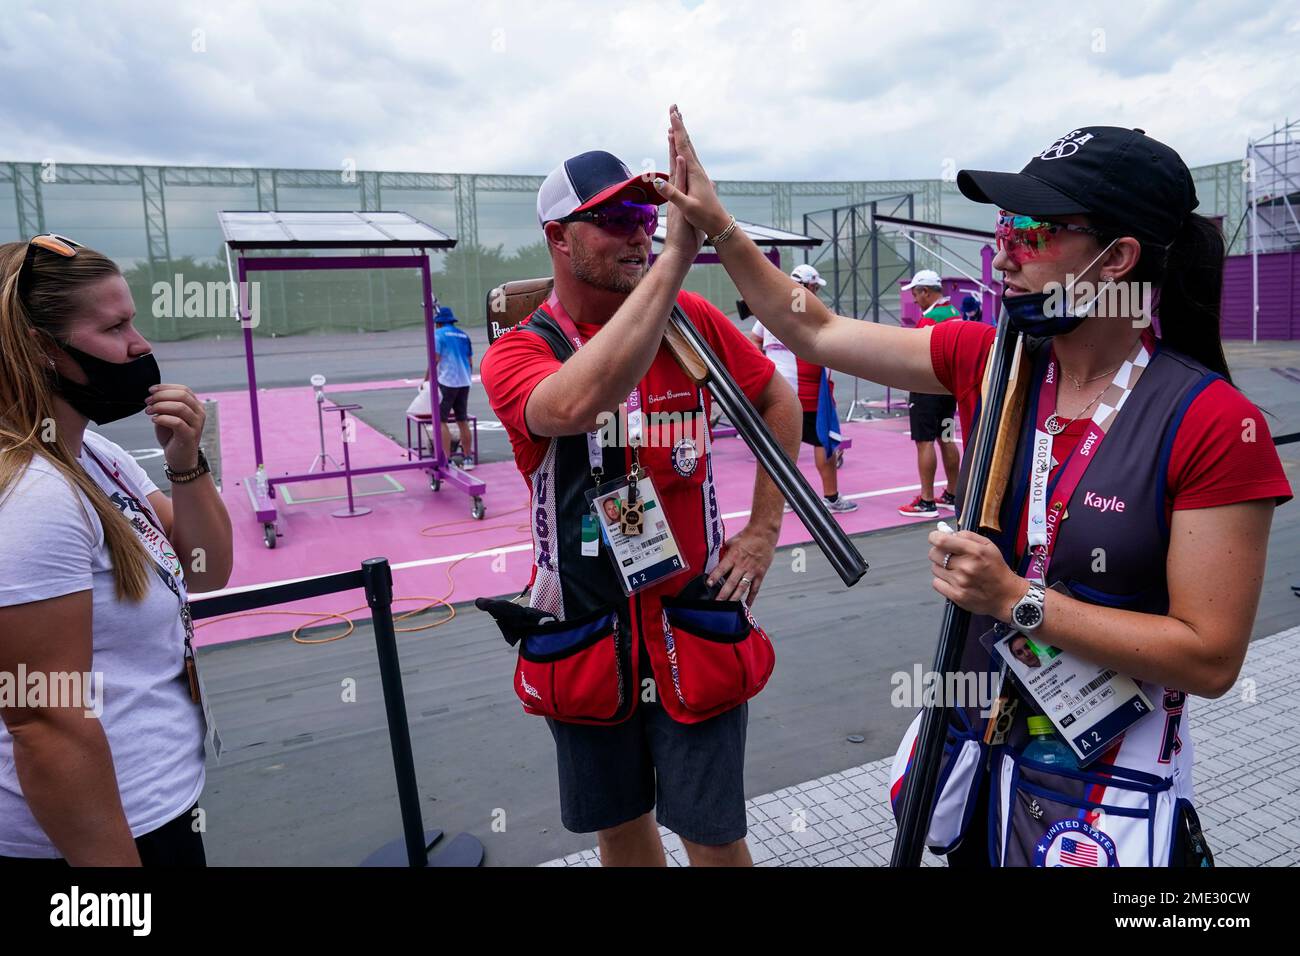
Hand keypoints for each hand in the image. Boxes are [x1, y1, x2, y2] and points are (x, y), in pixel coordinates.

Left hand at [145, 383, 204, 471]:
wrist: (180, 459)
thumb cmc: (173, 437)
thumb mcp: (168, 417)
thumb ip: (165, 406)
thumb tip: (154, 396)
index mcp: (196, 406)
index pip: (183, 389)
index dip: (165, 387)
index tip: (151, 391)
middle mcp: (199, 413)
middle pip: (182, 395)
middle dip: (161, 396)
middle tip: (148, 401)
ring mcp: (197, 424)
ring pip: (180, 407)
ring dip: (160, 406)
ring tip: (149, 411)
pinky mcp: (190, 435)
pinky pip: (177, 422)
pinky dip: (163, 418)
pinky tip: (154, 420)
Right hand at [653, 104, 730, 238]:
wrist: (719, 224)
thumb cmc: (703, 217)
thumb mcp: (686, 207)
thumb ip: (672, 193)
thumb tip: (657, 181)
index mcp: (694, 173)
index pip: (683, 147)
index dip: (677, 130)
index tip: (672, 114)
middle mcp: (697, 170)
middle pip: (687, 143)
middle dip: (679, 125)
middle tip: (674, 108)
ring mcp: (699, 174)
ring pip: (689, 149)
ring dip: (681, 135)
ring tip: (675, 124)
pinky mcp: (698, 179)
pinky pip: (689, 158)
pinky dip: (684, 149)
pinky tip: (682, 149)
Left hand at [707, 523, 777, 604]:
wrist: (764, 533)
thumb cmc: (747, 536)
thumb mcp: (731, 541)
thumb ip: (723, 551)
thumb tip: (714, 557)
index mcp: (733, 556)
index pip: (721, 569)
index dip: (714, 577)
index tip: (708, 584)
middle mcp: (742, 565)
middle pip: (731, 582)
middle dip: (723, 594)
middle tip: (716, 603)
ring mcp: (752, 571)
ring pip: (742, 588)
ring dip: (734, 598)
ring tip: (728, 608)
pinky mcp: (760, 574)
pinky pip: (755, 588)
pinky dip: (751, 597)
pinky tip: (747, 605)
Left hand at [928, 529, 1024, 620]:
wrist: (1007, 595)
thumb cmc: (996, 568)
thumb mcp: (988, 546)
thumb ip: (966, 535)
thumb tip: (945, 531)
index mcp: (975, 551)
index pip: (942, 541)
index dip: (934, 537)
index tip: (935, 537)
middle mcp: (967, 567)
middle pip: (934, 554)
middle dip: (938, 551)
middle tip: (948, 554)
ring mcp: (961, 583)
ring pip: (935, 568)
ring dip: (941, 566)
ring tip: (955, 569)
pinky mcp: (957, 596)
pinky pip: (936, 583)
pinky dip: (941, 580)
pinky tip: (953, 580)